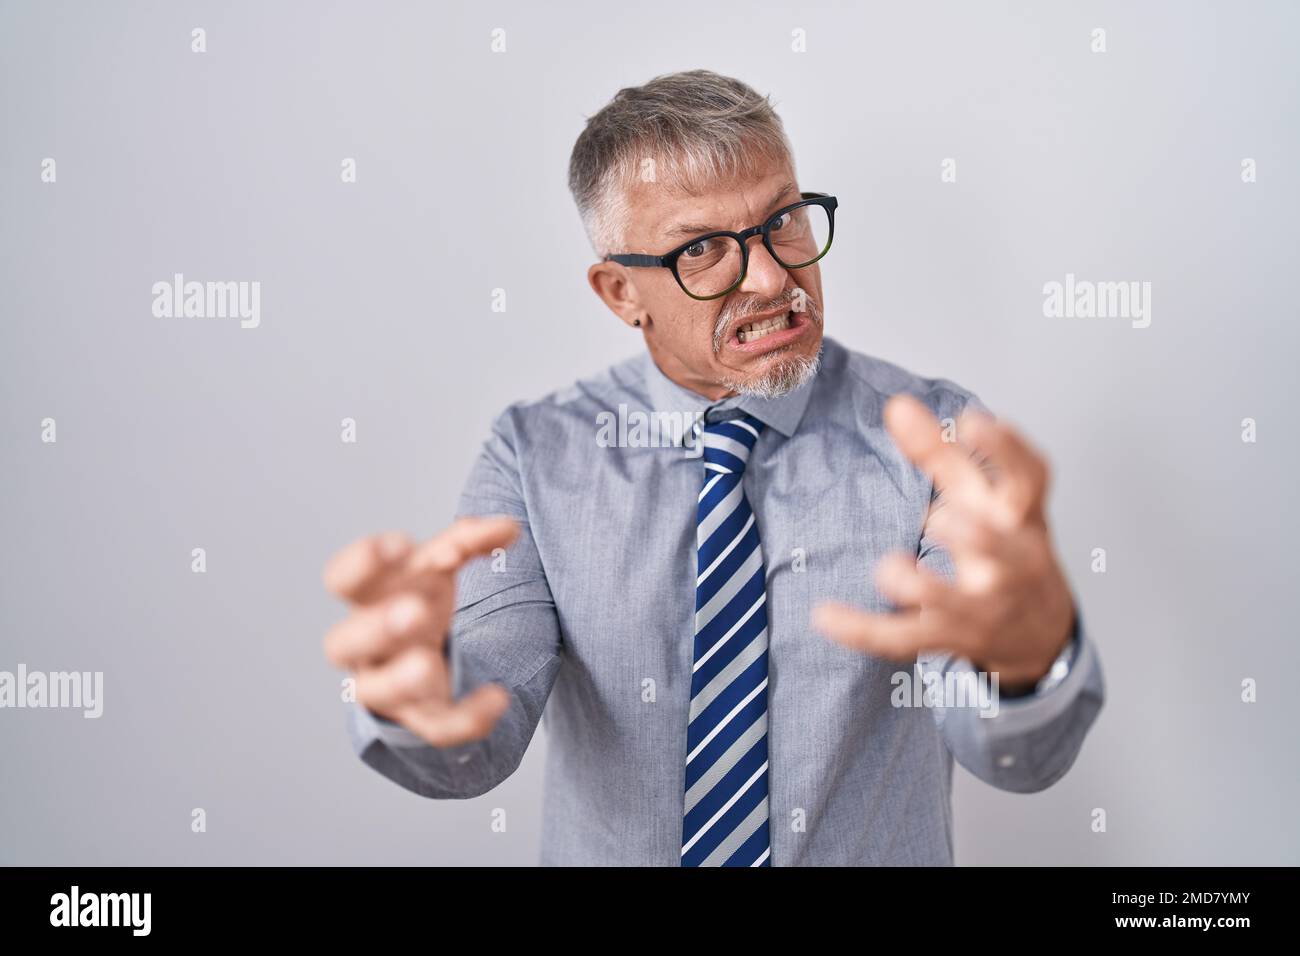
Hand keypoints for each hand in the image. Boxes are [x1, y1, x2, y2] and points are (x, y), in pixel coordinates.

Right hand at [322, 517, 519, 745]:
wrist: (423, 648)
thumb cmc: (420, 595)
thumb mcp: (438, 566)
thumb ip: (467, 541)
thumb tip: (509, 527)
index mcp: (366, 598)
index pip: (343, 580)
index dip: (363, 563)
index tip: (400, 543)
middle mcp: (364, 644)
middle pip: (344, 642)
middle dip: (377, 627)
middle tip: (413, 611)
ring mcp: (386, 684)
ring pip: (376, 692)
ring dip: (401, 679)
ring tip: (430, 664)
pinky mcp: (419, 715)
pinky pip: (436, 726)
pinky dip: (466, 718)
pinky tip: (498, 699)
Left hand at [812, 395, 1074, 690]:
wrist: (1040, 630)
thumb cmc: (1005, 545)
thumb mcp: (983, 497)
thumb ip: (940, 451)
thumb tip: (897, 405)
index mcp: (1019, 517)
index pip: (1028, 479)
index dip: (1004, 450)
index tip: (972, 420)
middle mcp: (1008, 561)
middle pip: (988, 542)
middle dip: (960, 528)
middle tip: (937, 518)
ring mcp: (979, 604)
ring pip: (945, 596)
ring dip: (913, 580)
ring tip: (890, 568)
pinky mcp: (950, 636)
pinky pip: (901, 638)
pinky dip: (860, 628)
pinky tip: (824, 615)